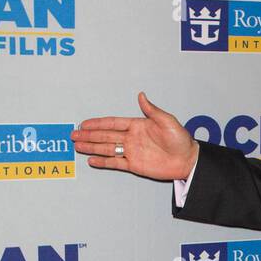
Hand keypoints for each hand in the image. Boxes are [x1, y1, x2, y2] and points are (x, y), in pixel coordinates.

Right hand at [70, 92, 198, 180]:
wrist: (187, 160)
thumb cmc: (180, 139)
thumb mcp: (167, 121)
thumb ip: (152, 110)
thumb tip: (141, 95)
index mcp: (137, 125)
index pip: (112, 123)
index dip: (98, 123)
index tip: (84, 123)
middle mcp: (132, 138)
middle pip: (105, 136)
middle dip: (89, 135)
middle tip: (73, 134)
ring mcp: (132, 152)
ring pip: (107, 149)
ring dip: (91, 147)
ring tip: (77, 145)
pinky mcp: (135, 165)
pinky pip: (116, 163)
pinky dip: (104, 161)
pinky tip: (92, 159)